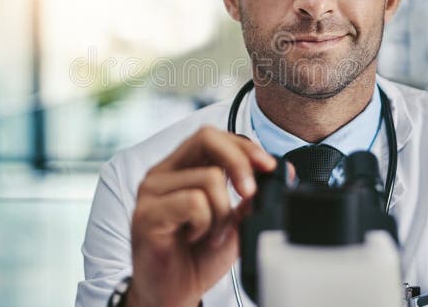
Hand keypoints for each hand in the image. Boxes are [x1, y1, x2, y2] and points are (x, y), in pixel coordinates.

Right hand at [127, 126, 275, 306]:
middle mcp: (164, 173)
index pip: (214, 137)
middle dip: (239, 162)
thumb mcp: (234, 222)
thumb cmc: (197, 257)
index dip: (244, 146)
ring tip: (212, 235)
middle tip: (250, 192)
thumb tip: (280, 172)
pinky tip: (196, 238)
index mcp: (182, 168)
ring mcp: (152, 191)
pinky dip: (206, 224)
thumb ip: (250, 197)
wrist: (173, 294)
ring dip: (223, 213)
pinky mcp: (147, 212)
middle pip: (207, 138)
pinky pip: (194, 203)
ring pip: (209, 178)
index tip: (269, 166)